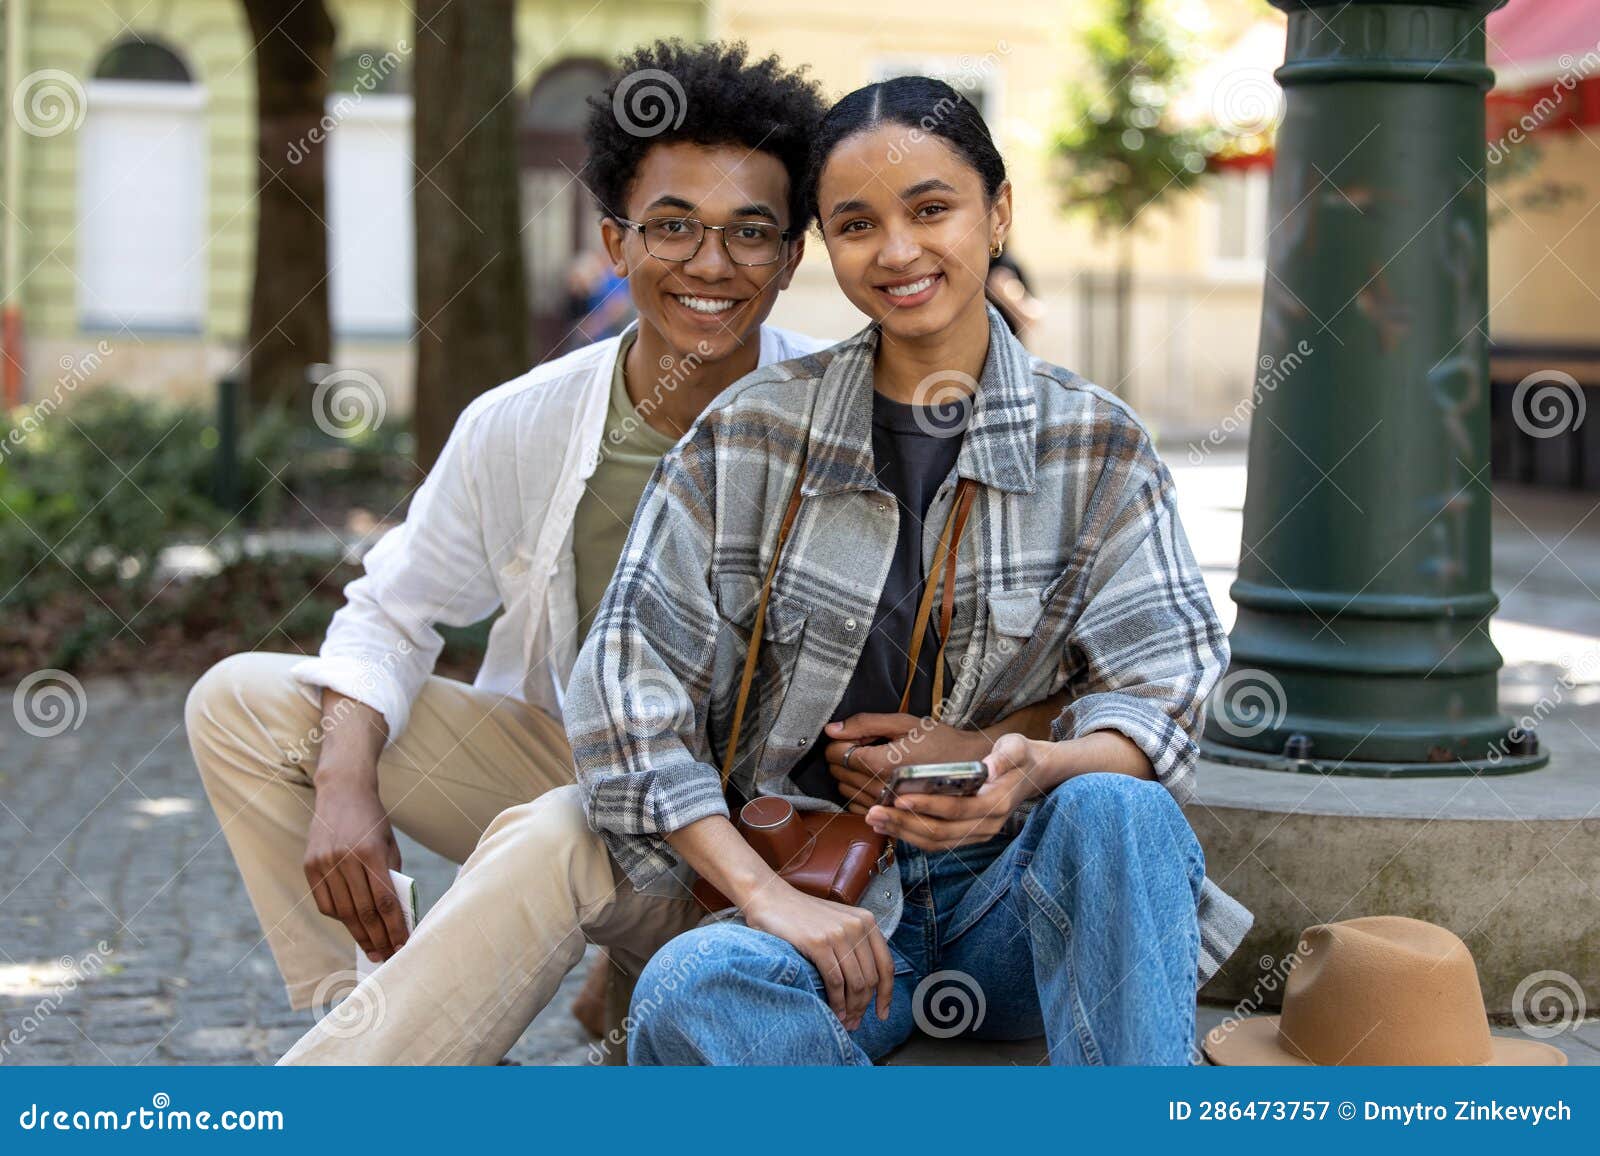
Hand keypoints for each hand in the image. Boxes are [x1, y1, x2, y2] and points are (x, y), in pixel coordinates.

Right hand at [303, 780, 406, 961]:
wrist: (341, 792)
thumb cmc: (372, 821)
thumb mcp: (390, 844)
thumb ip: (392, 877)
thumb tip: (395, 916)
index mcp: (370, 852)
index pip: (385, 901)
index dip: (395, 928)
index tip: (403, 946)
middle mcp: (344, 859)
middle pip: (363, 911)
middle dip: (378, 938)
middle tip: (388, 956)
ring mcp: (324, 863)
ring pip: (343, 911)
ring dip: (359, 934)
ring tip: (372, 949)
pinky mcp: (309, 865)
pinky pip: (325, 902)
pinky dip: (340, 918)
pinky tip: (352, 926)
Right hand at [742, 880, 894, 1030]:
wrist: (770, 898)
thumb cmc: (801, 915)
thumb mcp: (837, 922)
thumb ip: (855, 944)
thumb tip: (867, 985)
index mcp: (866, 921)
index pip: (886, 965)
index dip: (886, 994)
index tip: (882, 1013)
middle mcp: (857, 926)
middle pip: (871, 979)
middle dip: (864, 1007)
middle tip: (855, 1023)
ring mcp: (838, 934)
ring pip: (856, 983)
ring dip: (851, 1008)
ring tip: (845, 1021)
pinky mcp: (819, 943)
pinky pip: (835, 981)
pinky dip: (837, 1002)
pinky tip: (834, 1012)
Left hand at [823, 713, 989, 814]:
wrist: (971, 766)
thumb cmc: (940, 740)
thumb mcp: (905, 723)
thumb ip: (865, 723)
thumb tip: (831, 729)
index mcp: (885, 762)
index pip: (838, 754)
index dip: (840, 742)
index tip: (855, 737)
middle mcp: (883, 789)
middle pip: (840, 774)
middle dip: (843, 758)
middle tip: (864, 747)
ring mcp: (889, 807)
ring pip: (847, 794)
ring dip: (850, 778)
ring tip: (872, 764)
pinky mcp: (894, 819)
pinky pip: (861, 811)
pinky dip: (859, 796)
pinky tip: (875, 783)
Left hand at [864, 733, 1050, 851]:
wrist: (1031, 774)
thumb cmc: (1019, 757)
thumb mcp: (1016, 747)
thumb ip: (1005, 756)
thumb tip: (990, 768)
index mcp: (996, 804)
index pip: (957, 810)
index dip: (927, 806)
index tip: (900, 798)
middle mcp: (986, 826)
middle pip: (940, 832)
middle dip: (904, 823)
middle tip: (874, 813)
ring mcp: (976, 834)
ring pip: (935, 842)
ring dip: (902, 833)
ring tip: (875, 820)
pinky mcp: (966, 836)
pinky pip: (936, 842)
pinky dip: (911, 836)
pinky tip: (890, 825)